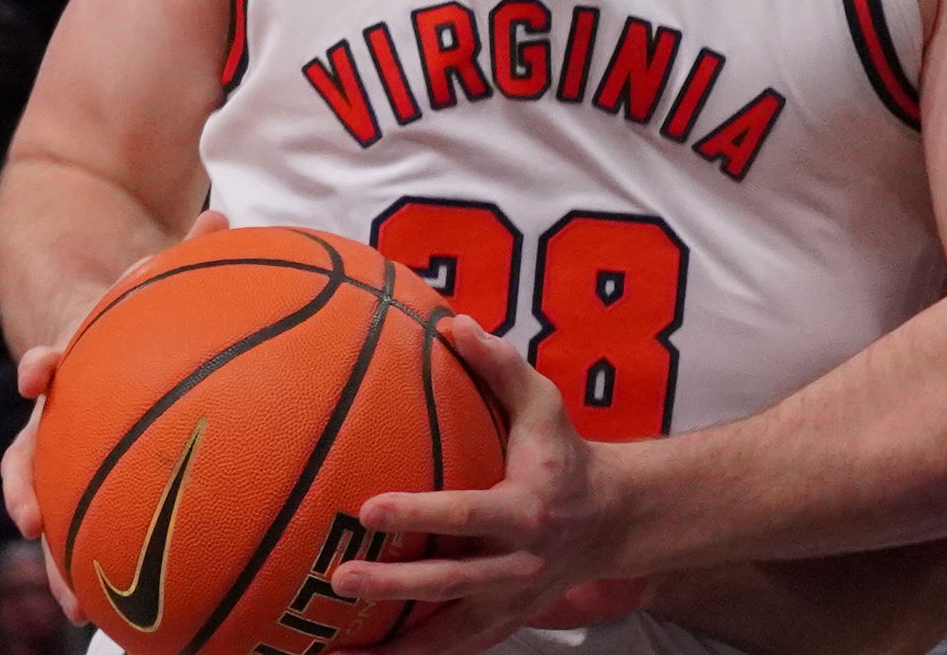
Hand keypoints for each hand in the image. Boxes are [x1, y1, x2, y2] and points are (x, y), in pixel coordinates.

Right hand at [3, 208, 230, 626]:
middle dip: (30, 494)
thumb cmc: (135, 298)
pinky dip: (107, 564)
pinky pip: (98, 524)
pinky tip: (150, 613)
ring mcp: (68, 448)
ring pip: (57, 507)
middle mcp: (59, 411)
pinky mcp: (90, 475)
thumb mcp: (152, 273)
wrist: (89, 310)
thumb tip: (220, 216)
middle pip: (34, 457)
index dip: (41, 364)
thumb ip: (184, 253)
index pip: (46, 361)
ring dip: (61, 556)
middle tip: (34, 527)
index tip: (38, 375)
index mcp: (71, 359)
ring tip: (74, 608)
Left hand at [333, 315, 654, 654]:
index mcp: (526, 509)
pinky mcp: (502, 625)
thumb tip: (454, 324)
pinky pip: (451, 650)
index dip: (419, 513)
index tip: (369, 508)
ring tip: (334, 651)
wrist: (612, 523)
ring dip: (395, 647)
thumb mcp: (544, 405)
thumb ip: (500, 366)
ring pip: (449, 634)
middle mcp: (518, 564)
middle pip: (452, 582)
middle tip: (340, 577)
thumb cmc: (564, 455)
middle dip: (395, 584)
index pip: (467, 513)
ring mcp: (510, 603)